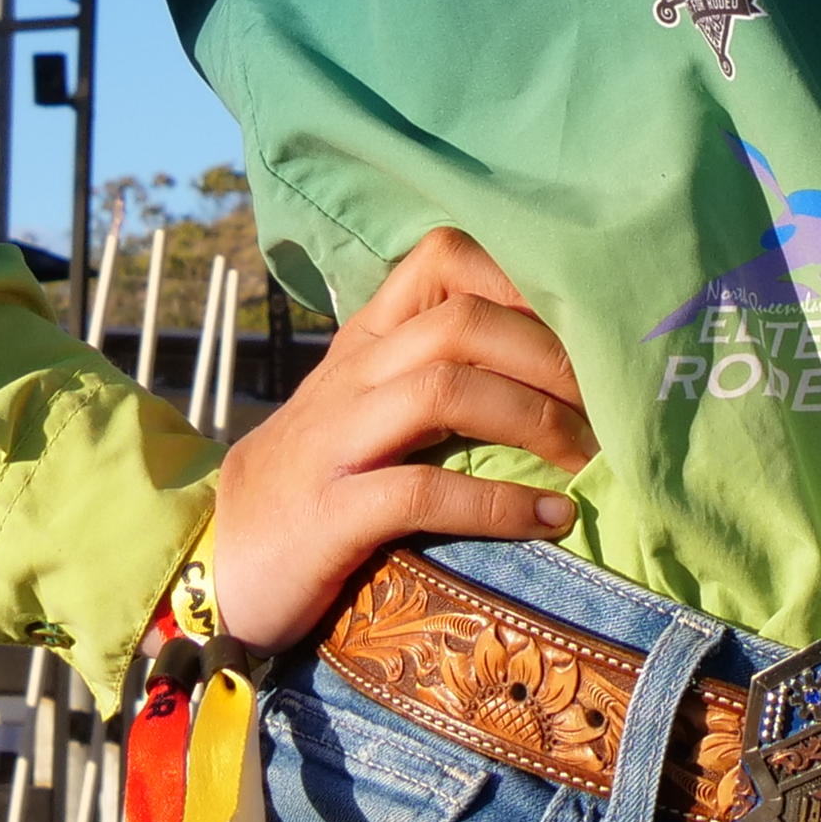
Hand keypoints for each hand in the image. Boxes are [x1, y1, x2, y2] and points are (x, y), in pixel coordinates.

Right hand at [204, 227, 596, 650]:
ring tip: (590, 457)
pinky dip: (498, 504)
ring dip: (535, 418)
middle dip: (549, 356)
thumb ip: (431, 378)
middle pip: (460, 321)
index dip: (521, 278)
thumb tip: (554, 372)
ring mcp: (334, 443)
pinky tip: (550, 520)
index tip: (586, 326)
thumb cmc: (312, 485)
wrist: (211, 561)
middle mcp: (351, 378)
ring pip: (444, 388)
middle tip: (609, 405)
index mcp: (366, 345)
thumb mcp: (365, 411)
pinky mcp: (327, 515)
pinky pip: (421, 491)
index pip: (441, 260)